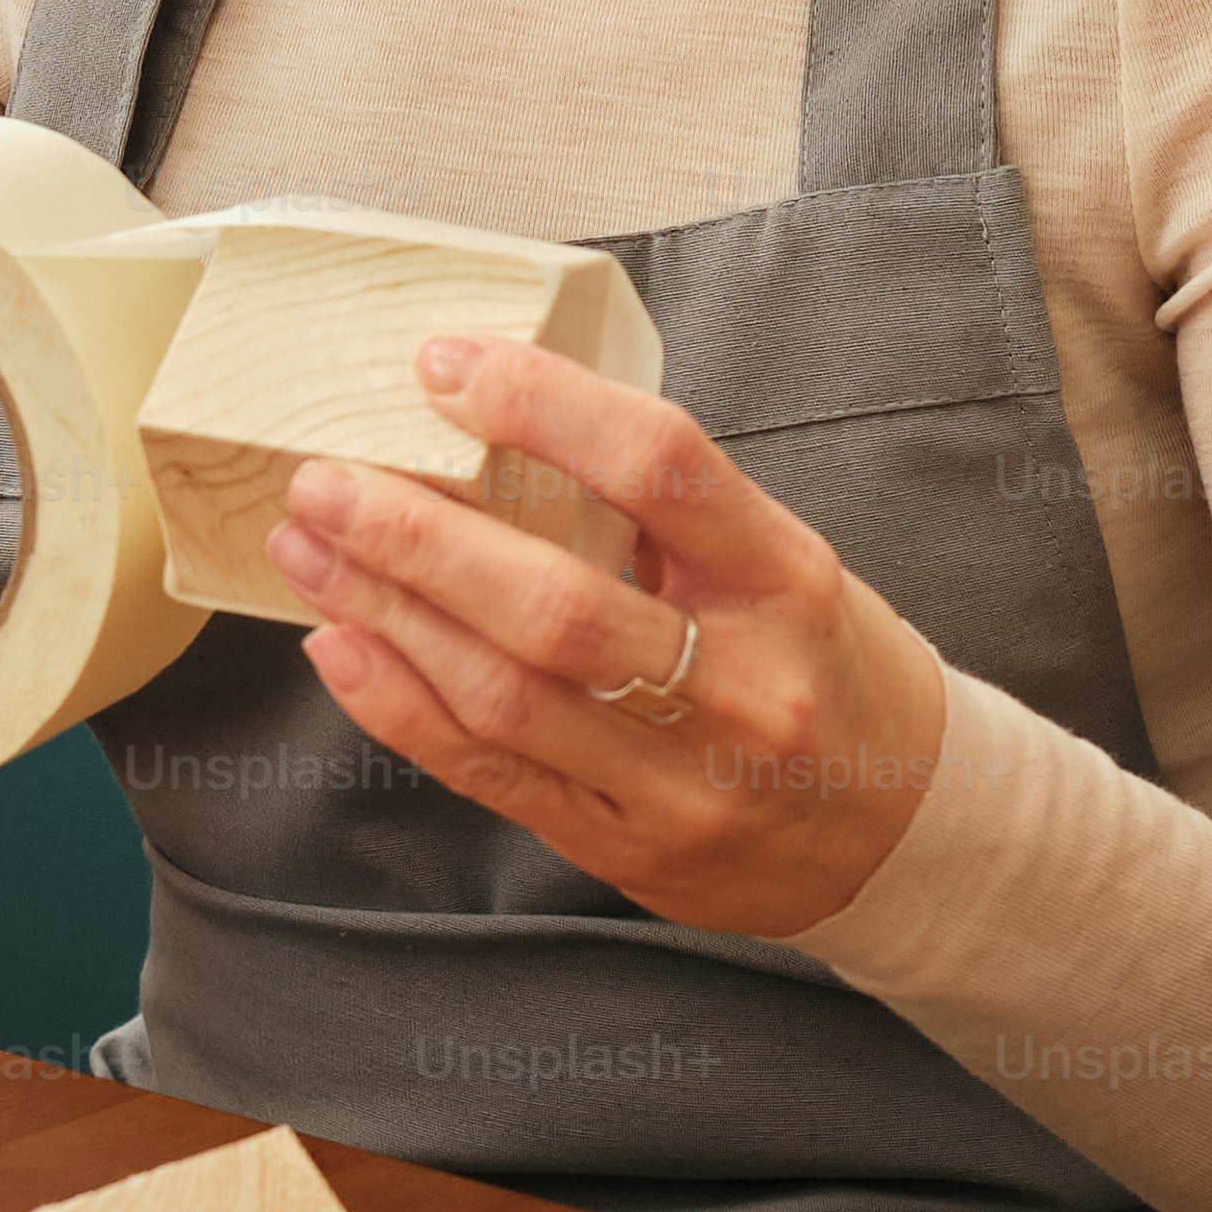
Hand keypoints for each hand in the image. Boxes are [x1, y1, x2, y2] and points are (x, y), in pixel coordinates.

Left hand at [270, 337, 949, 939]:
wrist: (903, 832)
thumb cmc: (826, 665)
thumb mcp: (785, 563)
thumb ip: (666, 512)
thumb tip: (500, 427)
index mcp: (787, 579)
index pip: (659, 467)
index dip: (543, 406)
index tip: (446, 364)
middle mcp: (740, 686)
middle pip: (553, 603)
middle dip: (417, 536)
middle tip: (326, 477)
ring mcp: (680, 782)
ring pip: (503, 694)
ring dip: (385, 613)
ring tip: (308, 547)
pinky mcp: (623, 846)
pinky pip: (489, 771)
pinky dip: (398, 705)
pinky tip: (340, 646)